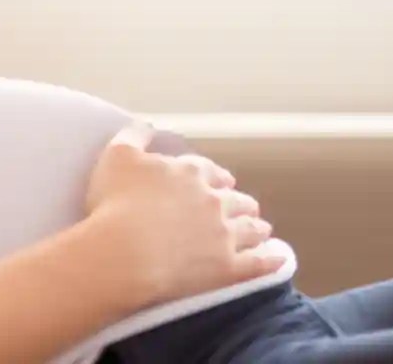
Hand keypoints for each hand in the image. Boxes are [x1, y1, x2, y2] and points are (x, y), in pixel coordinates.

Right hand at [85, 123, 284, 307]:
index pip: (209, 170)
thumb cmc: (115, 202)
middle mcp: (213, 200)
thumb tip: (146, 123)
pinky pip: (257, 264)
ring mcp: (224, 235)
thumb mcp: (117, 156)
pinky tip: (278, 258)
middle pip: (234, 199)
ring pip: (250, 228)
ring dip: (256, 227)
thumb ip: (133, 135)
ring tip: (262, 230)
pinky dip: (270, 260)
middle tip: (242, 207)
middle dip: (239, 202)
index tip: (220, 181)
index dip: (215, 176)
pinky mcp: (228, 268)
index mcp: (189, 172)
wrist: (124, 252)